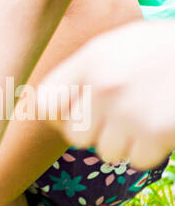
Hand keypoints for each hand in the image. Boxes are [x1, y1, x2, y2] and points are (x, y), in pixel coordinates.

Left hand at [36, 19, 174, 171]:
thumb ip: (82, 72)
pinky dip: (148, 150)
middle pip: (75, 135)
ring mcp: (129, 112)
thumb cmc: (158, 49)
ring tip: (142, 117)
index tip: (73, 116)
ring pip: (107, 151)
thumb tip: (47, 108)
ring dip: (124, 142)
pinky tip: (159, 126)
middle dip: (94, 133)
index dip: (58, 116)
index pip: (46, 103)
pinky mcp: (156, 133)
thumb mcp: (113, 45)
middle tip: (116, 119)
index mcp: (90, 61)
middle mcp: (104, 86)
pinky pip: (137, 159)